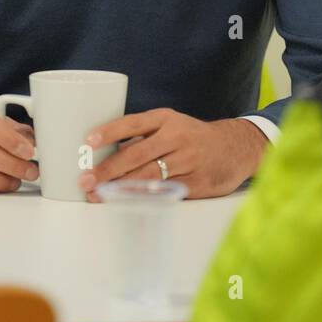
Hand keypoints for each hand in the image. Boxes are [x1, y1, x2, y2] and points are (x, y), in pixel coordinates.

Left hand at [77, 109, 268, 200]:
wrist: (235, 147)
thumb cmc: (192, 137)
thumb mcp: (170, 125)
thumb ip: (142, 137)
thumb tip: (103, 153)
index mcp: (166, 119)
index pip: (133, 123)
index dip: (109, 132)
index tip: (88, 141)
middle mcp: (176, 137)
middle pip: (136, 154)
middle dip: (107, 169)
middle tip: (86, 180)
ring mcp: (187, 160)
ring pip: (148, 176)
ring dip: (120, 187)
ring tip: (98, 195)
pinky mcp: (196, 182)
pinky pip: (164, 192)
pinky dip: (142, 198)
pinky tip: (125, 202)